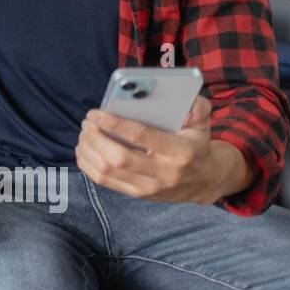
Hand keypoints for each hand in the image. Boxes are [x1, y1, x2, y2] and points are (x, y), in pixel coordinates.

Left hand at [76, 96, 245, 204]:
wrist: (205, 180)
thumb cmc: (197, 145)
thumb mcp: (202, 123)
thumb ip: (195, 105)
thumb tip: (179, 94)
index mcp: (179, 151)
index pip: (139, 136)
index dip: (113, 123)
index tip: (95, 113)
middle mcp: (164, 173)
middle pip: (118, 157)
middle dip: (96, 137)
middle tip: (87, 122)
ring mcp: (149, 187)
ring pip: (107, 171)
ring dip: (88, 150)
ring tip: (84, 133)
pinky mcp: (138, 195)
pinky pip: (104, 182)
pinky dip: (88, 165)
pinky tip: (84, 150)